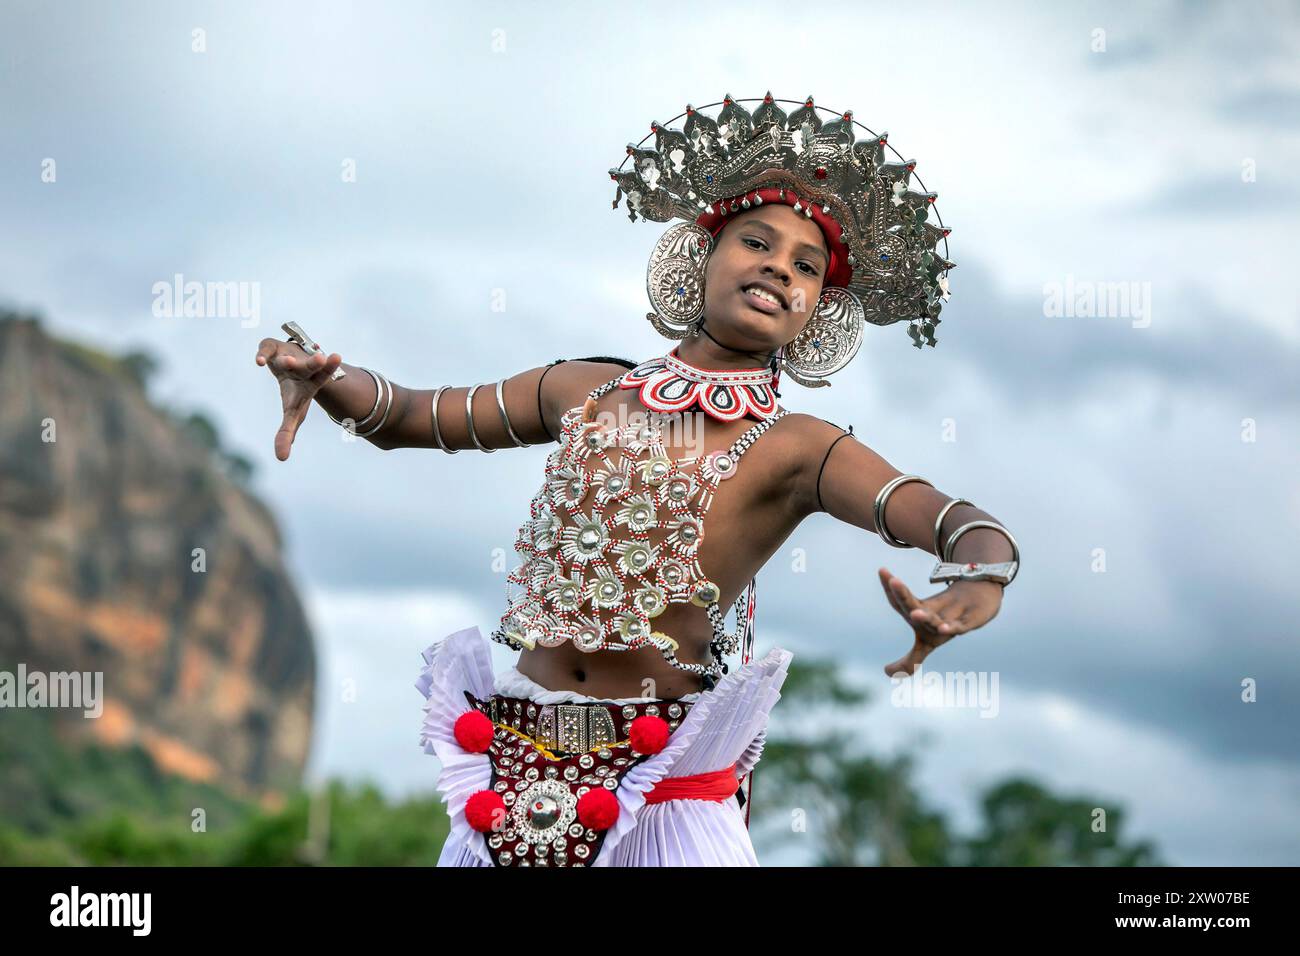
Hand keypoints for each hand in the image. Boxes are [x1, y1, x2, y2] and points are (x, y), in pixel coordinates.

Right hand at [254, 338, 342, 460]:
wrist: (288, 360)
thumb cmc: (294, 390)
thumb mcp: (292, 411)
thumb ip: (287, 431)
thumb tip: (281, 457)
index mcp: (314, 379)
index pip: (324, 376)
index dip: (330, 368)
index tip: (337, 356)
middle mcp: (304, 366)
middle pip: (311, 366)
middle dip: (315, 364)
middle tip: (320, 359)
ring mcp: (287, 356)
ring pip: (290, 357)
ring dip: (289, 361)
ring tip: (288, 362)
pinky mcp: (271, 348)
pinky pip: (266, 347)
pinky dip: (263, 353)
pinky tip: (260, 363)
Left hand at [876, 567, 1001, 677]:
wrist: (980, 599)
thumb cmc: (946, 621)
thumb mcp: (927, 644)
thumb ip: (909, 661)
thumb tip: (885, 672)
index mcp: (919, 614)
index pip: (899, 602)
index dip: (889, 590)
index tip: (882, 569)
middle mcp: (931, 613)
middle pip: (913, 604)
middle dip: (902, 595)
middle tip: (894, 581)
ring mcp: (949, 617)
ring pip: (934, 617)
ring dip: (924, 616)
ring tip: (915, 614)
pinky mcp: (968, 622)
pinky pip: (958, 626)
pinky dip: (951, 627)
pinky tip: (944, 628)